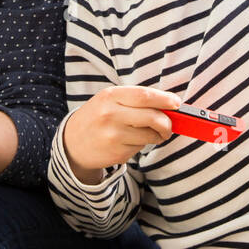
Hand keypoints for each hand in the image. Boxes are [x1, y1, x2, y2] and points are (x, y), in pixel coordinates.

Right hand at [63, 85, 180, 177]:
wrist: (72, 143)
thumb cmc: (97, 117)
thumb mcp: (110, 100)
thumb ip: (135, 100)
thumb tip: (169, 105)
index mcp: (110, 96)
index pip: (144, 95)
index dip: (164, 99)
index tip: (177, 103)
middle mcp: (110, 114)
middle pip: (152, 117)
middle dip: (167, 122)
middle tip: (169, 125)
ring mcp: (113, 135)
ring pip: (150, 135)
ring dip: (157, 136)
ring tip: (151, 134)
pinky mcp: (116, 153)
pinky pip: (140, 148)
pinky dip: (142, 145)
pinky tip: (130, 141)